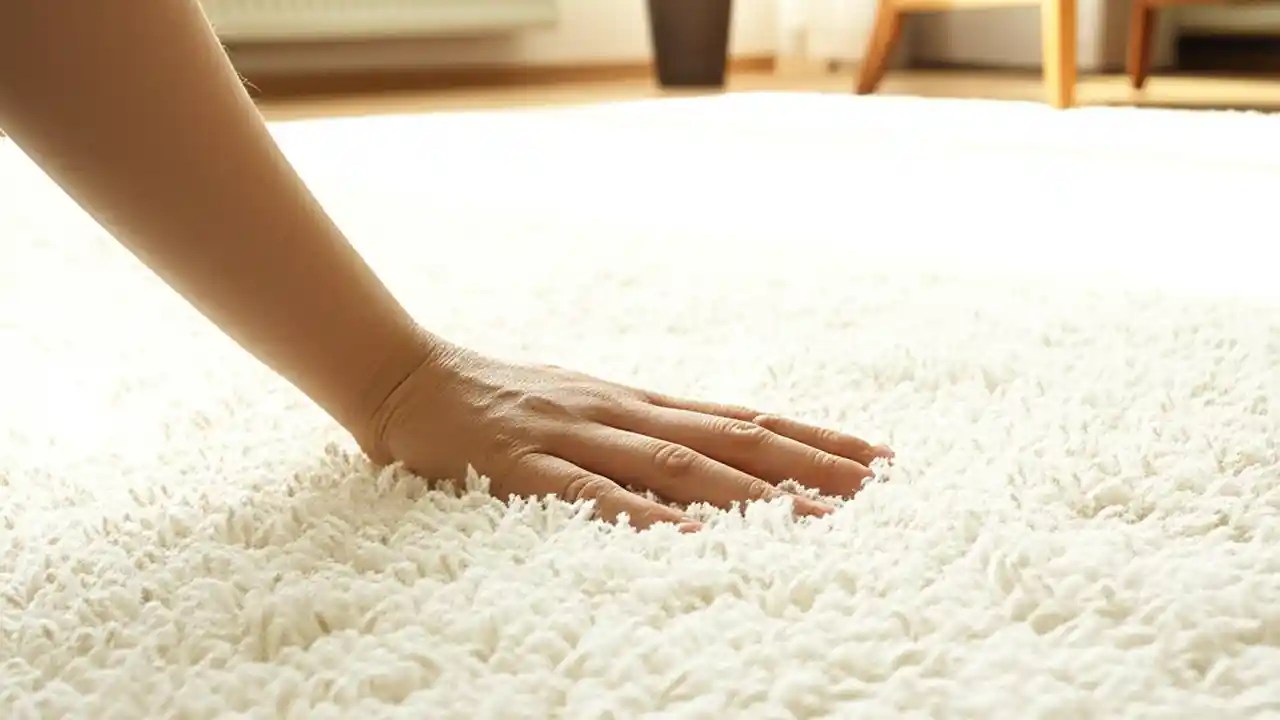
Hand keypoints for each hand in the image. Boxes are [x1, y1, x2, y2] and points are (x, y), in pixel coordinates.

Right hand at [364, 342, 893, 530]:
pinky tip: (696, 535)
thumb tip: (708, 466)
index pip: (743, 419)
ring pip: (678, 463)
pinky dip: (648, 514)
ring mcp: (574, 435)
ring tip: (817, 517)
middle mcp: (621, 413)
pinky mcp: (524, 466)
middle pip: (731, 438)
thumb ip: (638, 435)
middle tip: (878, 491)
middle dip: (808, 465)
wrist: (408, 378)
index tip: (878, 460)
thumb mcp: (582, 408)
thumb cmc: (500, 401)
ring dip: (752, 491)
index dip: (813, 440)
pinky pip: (593, 493)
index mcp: (636, 403)